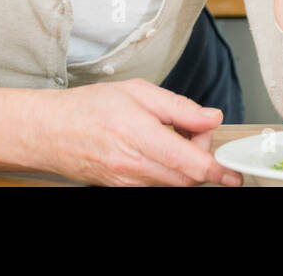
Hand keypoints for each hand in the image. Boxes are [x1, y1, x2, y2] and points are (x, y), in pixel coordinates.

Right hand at [34, 79, 242, 186]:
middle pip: (187, 178)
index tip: (233, 174)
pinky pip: (156, 184)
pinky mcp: (122, 189)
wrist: (50, 131)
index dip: (217, 170)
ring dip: (185, 163)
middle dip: (201, 157)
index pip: (190, 164)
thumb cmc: (90, 107)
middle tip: (193, 129)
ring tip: (170, 134)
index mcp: (140, 138)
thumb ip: (180, 108)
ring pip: (174, 182)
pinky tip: (158, 148)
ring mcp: (127, 183)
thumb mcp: (139, 92)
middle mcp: (134, 167)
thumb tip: (211, 118)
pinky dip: (168, 169)